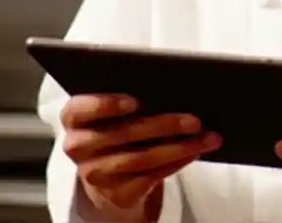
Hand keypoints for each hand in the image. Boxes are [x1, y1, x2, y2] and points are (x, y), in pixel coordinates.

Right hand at [61, 94, 221, 220]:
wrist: (108, 172)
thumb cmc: (116, 125)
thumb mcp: (114, 110)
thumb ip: (130, 95)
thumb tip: (173, 86)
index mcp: (74, 117)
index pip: (81, 108)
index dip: (106, 104)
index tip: (135, 100)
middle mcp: (78, 147)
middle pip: (123, 133)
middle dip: (163, 125)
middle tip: (194, 119)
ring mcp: (96, 174)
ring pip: (142, 158)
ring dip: (180, 147)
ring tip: (207, 136)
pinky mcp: (116, 194)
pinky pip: (151, 178)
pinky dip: (177, 162)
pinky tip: (195, 152)